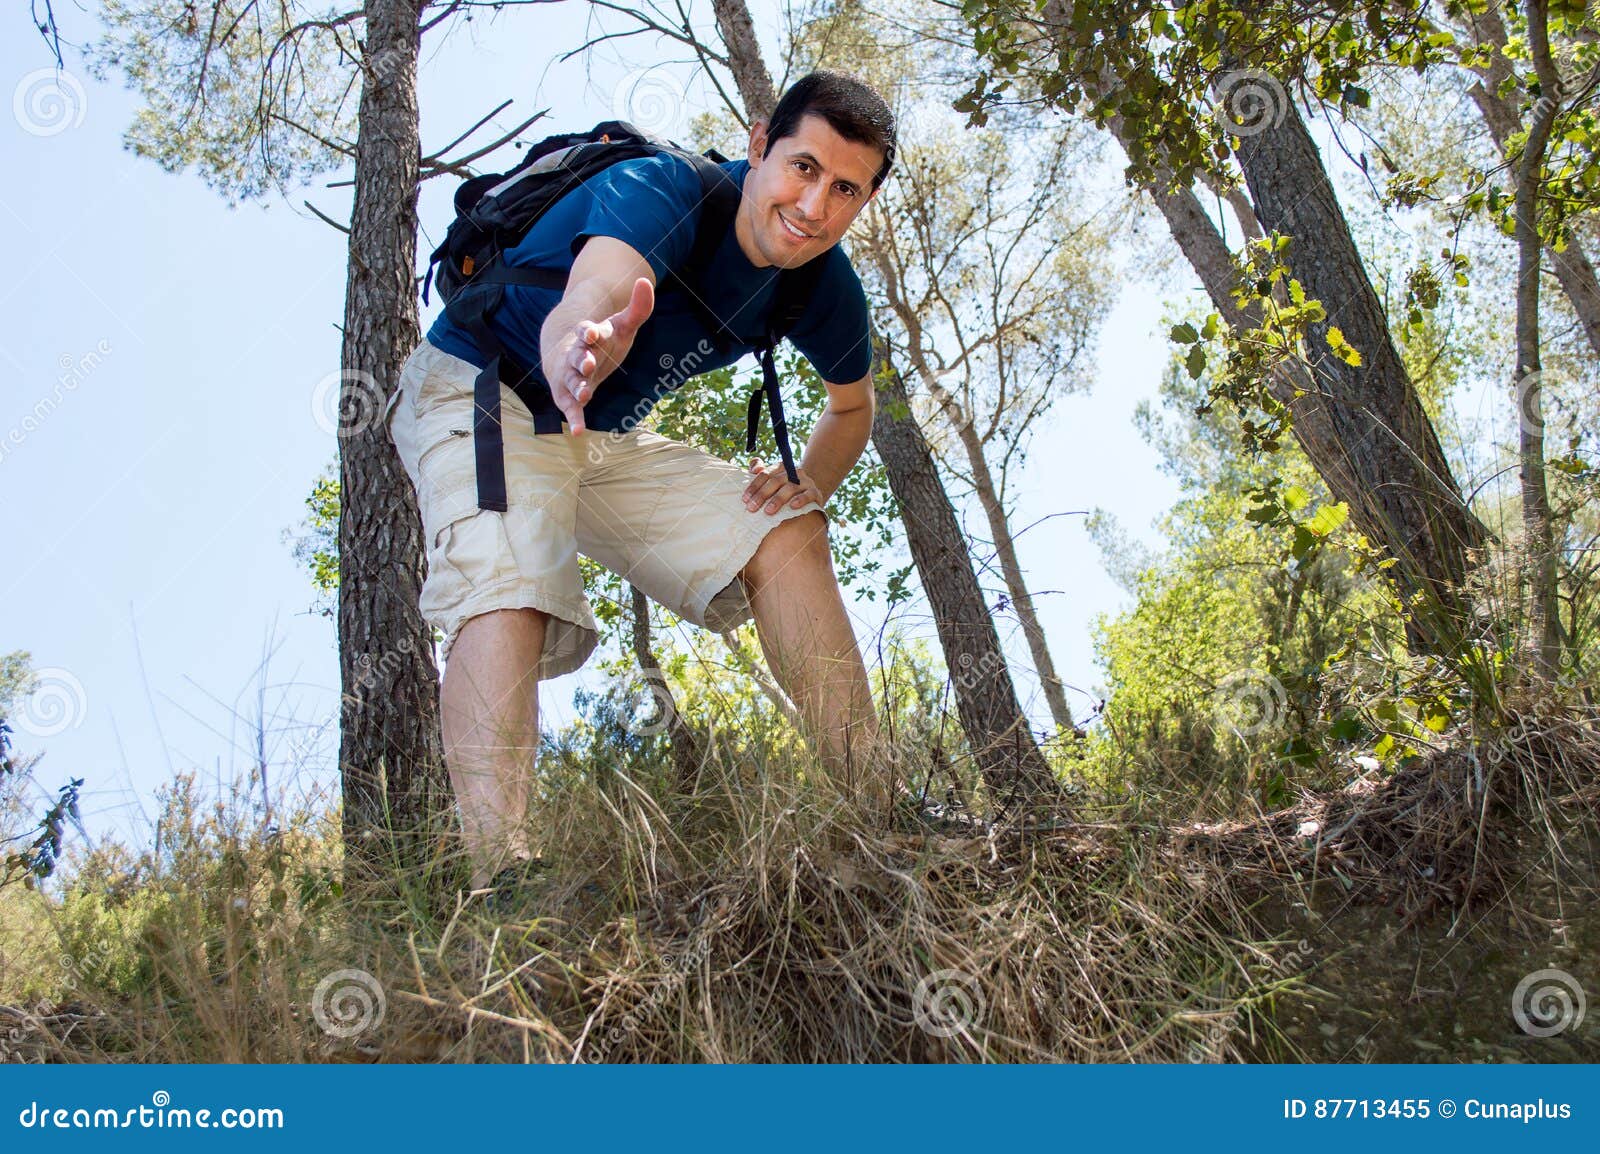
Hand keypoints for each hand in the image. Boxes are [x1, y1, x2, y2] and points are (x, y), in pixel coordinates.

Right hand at [544, 277, 653, 433]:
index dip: (589, 332)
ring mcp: (570, 375)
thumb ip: (637, 308)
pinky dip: (574, 419)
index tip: (592, 332)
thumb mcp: (621, 324)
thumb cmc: (601, 340)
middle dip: (581, 360)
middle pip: (576, 356)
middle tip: (587, 363)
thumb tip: (646, 281)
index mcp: (587, 335)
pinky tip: (577, 432)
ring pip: (571, 381)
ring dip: (577, 387)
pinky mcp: (568, 395)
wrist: (568, 352)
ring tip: (585, 395)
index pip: (587, 331)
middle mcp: (575, 354)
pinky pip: (570, 407)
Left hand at [743, 458, 824, 514]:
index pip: (765, 474)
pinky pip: (809, 495)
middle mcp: (793, 472)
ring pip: (790, 488)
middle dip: (762, 495)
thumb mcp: (772, 481)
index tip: (745, 499)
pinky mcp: (815, 492)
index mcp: (781, 467)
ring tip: (768, 511)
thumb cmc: (784, 490)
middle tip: (752, 508)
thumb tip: (754, 468)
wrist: (809, 496)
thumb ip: (761, 473)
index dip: (754, 486)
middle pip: (775, 481)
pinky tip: (792, 506)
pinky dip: (800, 500)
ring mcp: (805, 481)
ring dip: (778, 499)